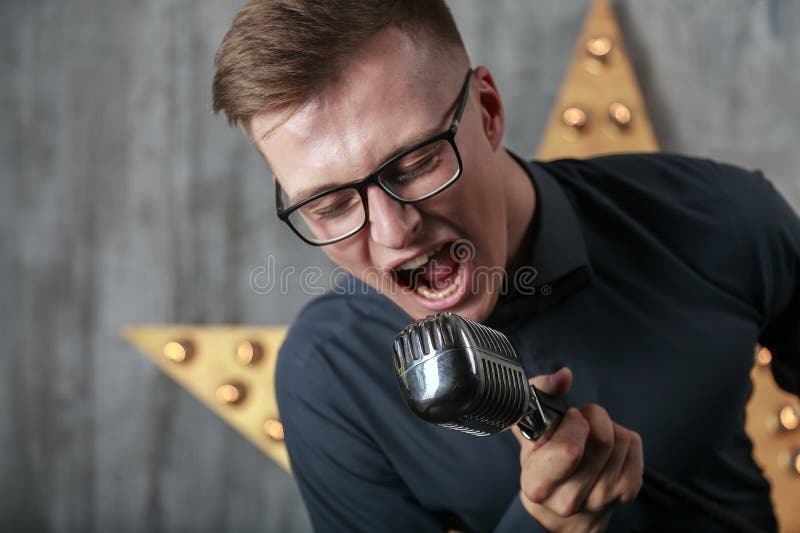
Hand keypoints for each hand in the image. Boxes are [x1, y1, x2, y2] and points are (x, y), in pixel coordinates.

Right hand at [512, 368, 642, 532]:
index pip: (569, 451)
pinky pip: (633, 444)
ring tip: (590, 433)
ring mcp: (602, 498)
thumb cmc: (542, 460)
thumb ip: (538, 393)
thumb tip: (563, 377)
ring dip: (606, 425)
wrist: (562, 505)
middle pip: (602, 440)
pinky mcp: (627, 492)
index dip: (573, 423)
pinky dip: (621, 435)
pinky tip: (606, 446)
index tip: (568, 418)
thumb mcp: (528, 427)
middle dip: (592, 417)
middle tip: (579, 420)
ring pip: (620, 439)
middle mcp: (569, 498)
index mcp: (539, 483)